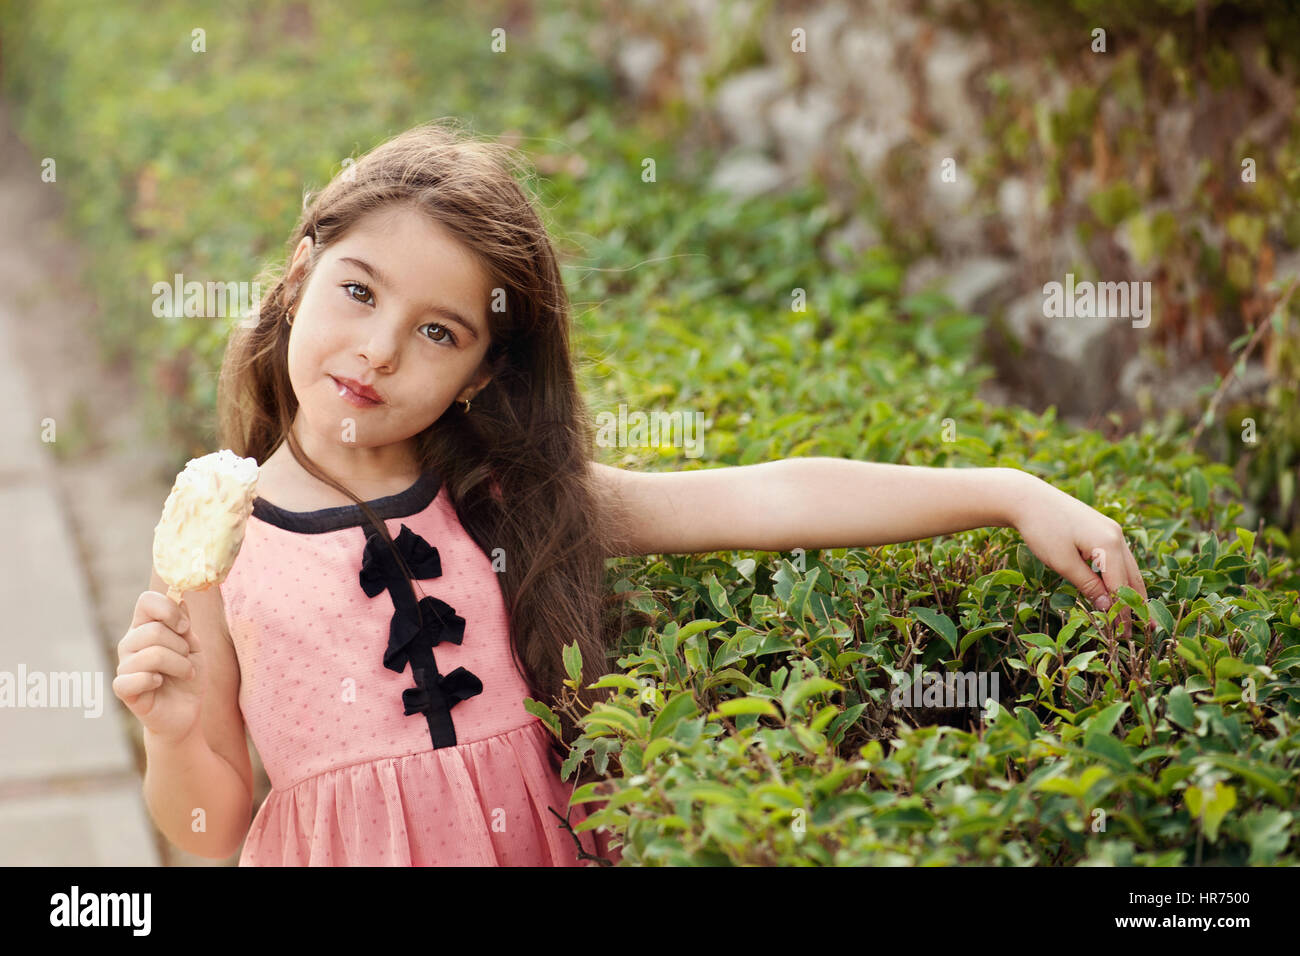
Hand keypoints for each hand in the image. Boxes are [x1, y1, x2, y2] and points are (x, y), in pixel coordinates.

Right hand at [114, 590, 205, 742]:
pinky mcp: (123, 689)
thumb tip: (179, 597)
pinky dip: (155, 680)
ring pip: (153, 654)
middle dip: (181, 646)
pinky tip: (160, 684)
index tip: (185, 627)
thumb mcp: (193, 646)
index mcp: (145, 627)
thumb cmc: (187, 675)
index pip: (146, 601)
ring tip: (185, 674)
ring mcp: (124, 666)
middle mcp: (130, 643)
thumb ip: (184, 624)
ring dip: (180, 665)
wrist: (186, 712)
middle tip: (187, 659)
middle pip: (153, 630)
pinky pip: (135, 678)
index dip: (168, 609)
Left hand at [1008, 471, 1148, 640]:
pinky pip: (1119, 558)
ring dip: (1132, 591)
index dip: (1124, 612)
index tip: (1125, 635)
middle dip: (1137, 605)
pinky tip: (1121, 589)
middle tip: (1143, 631)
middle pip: (1133, 577)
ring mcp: (1112, 530)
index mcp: (1109, 544)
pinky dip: (1122, 576)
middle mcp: (1117, 536)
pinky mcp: (1103, 529)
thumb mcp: (1062, 562)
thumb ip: (1088, 585)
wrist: (1027, 498)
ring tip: (1138, 615)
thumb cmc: (1041, 529)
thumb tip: (1110, 607)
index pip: (1122, 587)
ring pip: (1129, 568)